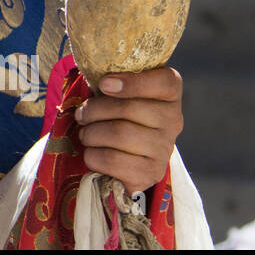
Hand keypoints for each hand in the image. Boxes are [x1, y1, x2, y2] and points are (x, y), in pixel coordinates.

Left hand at [74, 67, 183, 194]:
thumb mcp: (120, 94)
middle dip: (94, 110)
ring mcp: (164, 148)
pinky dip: (93, 155)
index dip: (133, 82)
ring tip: (85, 134)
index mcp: (169, 94)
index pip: (165, 81)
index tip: (104, 84)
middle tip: (81, 115)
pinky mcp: (152, 173)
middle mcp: (173, 121)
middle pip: (129, 108)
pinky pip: (113, 160)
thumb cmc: (118, 115)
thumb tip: (101, 83)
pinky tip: (92, 153)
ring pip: (119, 134)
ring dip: (91, 133)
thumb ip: (113, 83)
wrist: (128, 157)